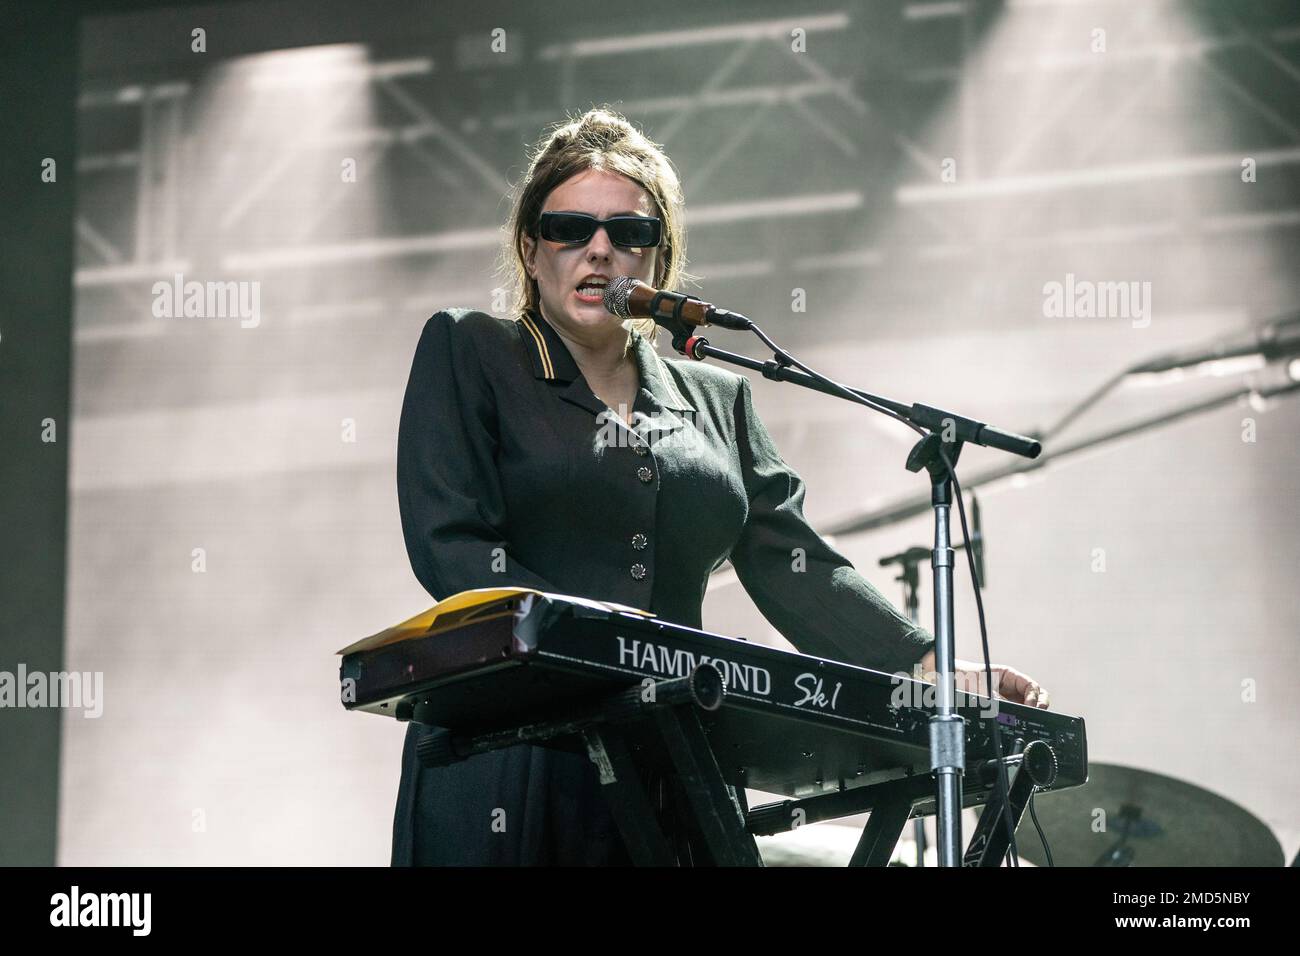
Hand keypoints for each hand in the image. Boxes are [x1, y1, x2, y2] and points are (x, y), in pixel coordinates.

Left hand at [915, 649, 1049, 709]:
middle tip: (1037, 714)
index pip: (1031, 686)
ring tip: (1024, 722)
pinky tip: (1013, 725)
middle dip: (1038, 706)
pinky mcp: (996, 709)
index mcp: (1008, 676)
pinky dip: (1014, 721)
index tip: (1034, 706)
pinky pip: (1010, 716)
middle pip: (1033, 698)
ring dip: (1026, 715)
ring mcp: (1003, 699)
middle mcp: (1008, 688)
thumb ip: (996, 700)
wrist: (941, 679)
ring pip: (1024, 709)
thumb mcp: (980, 687)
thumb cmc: (959, 675)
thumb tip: (1008, 711)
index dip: (1036, 697)